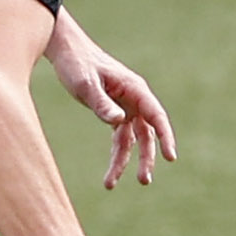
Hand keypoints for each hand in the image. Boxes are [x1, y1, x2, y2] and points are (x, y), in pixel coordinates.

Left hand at [46, 24, 177, 187]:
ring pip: (132, 139)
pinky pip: (120, 137)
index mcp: (134, 89)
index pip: (156, 116)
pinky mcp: (113, 111)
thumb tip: (119, 122)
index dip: (165, 136)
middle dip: (146, 157)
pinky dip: (117, 154)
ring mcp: (125, 106)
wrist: (65, 50)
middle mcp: (134, 99)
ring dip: (125, 161)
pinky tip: (111, 173)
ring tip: (110, 185)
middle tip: (143, 181)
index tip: (171, 157)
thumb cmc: (76, 63)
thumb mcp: (86, 84)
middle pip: (147, 133)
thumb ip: (102, 103)